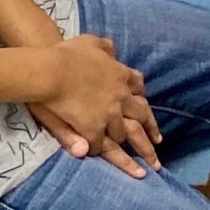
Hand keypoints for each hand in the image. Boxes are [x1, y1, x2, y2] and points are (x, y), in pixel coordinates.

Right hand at [28, 36, 160, 177]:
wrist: (50, 71)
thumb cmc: (65, 54)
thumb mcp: (88, 42)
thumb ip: (103, 46)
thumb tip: (112, 48)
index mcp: (120, 75)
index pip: (138, 89)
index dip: (142, 101)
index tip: (147, 112)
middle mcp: (120, 97)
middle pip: (140, 118)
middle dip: (150, 134)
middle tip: (158, 147)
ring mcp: (108, 114)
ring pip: (126, 135)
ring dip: (136, 152)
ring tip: (145, 168)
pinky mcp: (93, 128)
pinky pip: (102, 145)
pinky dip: (105, 153)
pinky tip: (108, 162)